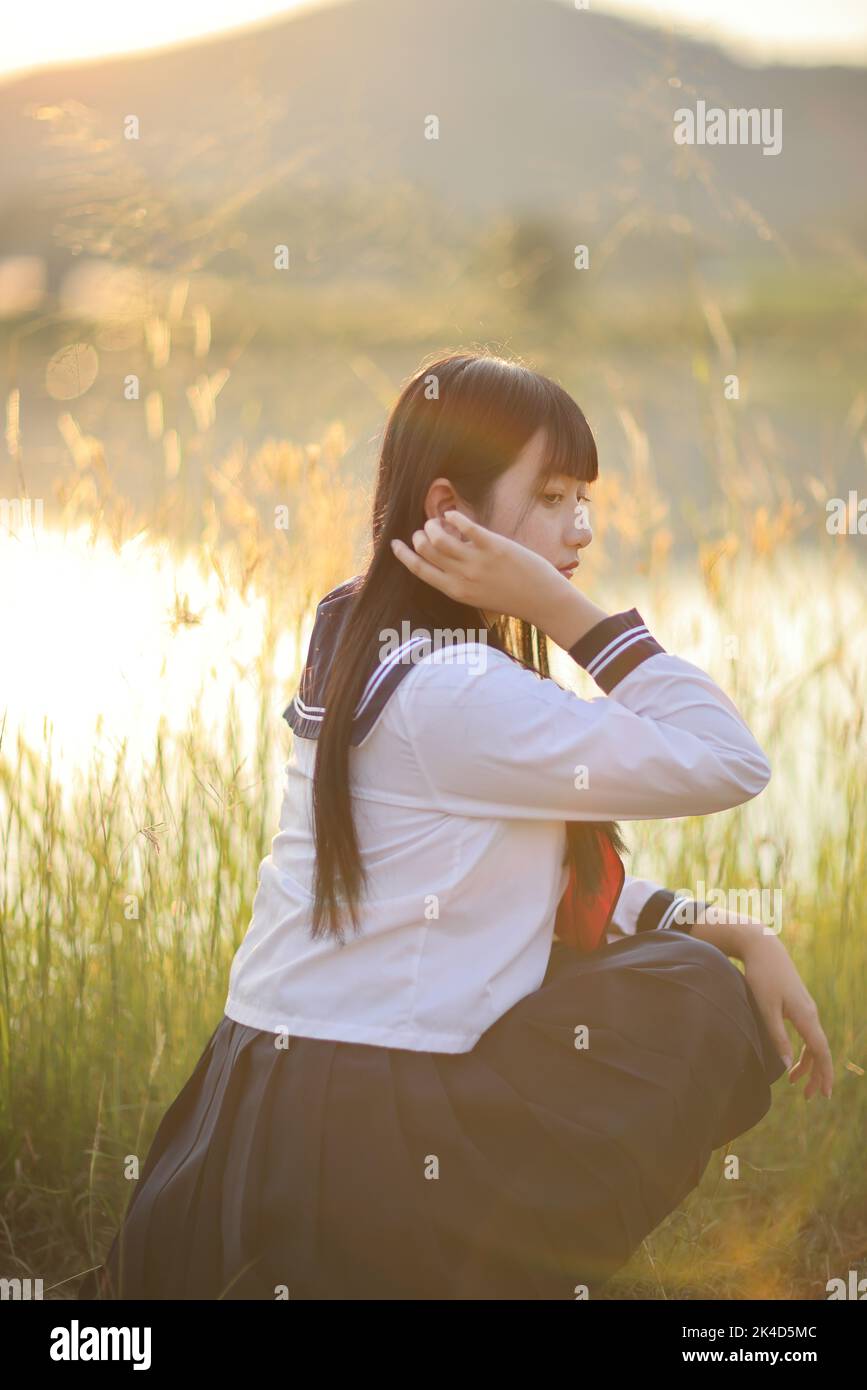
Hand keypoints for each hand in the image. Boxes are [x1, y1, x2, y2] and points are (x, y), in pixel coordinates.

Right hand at [389, 509, 560, 625]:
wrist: (542, 600)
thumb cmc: (512, 598)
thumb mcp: (478, 596)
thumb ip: (460, 581)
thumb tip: (446, 557)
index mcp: (456, 591)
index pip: (419, 570)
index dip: (403, 555)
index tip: (395, 544)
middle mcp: (462, 577)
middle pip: (425, 550)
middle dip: (418, 535)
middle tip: (424, 529)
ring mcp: (477, 562)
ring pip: (439, 536)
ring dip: (433, 523)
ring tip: (438, 519)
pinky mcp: (494, 547)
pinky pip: (466, 527)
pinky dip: (454, 516)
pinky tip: (453, 513)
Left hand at [739, 929, 832, 1098]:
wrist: (764, 948)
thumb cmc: (762, 977)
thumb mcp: (766, 1008)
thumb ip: (777, 1037)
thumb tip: (788, 1066)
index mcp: (805, 1015)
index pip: (820, 1051)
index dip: (824, 1074)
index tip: (824, 1094)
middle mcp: (810, 1013)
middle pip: (820, 1051)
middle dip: (817, 1075)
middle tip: (810, 1097)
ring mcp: (806, 1008)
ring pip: (814, 1043)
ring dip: (808, 1064)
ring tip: (796, 1084)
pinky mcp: (799, 1005)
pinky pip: (807, 1034)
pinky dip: (803, 1050)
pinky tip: (793, 1060)